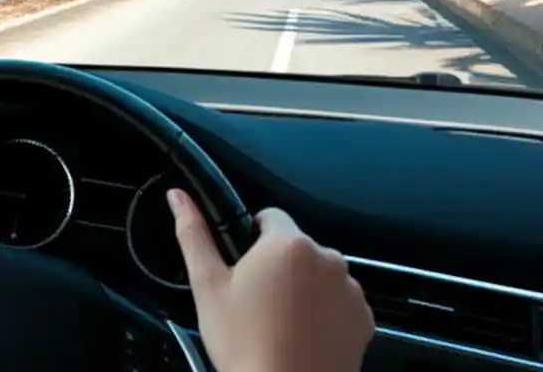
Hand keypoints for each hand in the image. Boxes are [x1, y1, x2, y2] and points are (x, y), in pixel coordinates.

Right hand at [168, 189, 372, 371]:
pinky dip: (324, 312)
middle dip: (277, 266)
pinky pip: (340, 301)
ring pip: (318, 274)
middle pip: (295, 247)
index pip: (270, 217)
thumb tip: (178, 197)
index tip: (242, 268)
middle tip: (255, 302)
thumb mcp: (207, 287)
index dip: (251, 239)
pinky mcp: (364, 318)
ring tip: (279, 323)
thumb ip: (193, 234)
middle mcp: (327, 259)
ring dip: (302, 288)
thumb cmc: (245, 345)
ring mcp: (350, 290)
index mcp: (288, 244)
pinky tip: (302, 334)